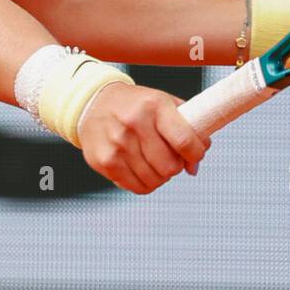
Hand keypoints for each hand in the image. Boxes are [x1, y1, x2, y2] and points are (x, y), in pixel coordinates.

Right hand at [75, 83, 208, 193]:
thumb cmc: (135, 105)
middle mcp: (134, 123)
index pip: (184, 140)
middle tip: (170, 157)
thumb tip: (194, 166)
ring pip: (154, 180)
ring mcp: (117, 144)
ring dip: (160, 175)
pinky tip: (140, 167)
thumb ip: (188, 130)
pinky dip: (144, 182)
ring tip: (153, 161)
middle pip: (170, 166)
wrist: (93, 102)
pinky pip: (137, 187)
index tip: (195, 154)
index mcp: (154, 105)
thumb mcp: (164, 104)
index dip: (196, 154)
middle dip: (176, 166)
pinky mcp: (105, 161)